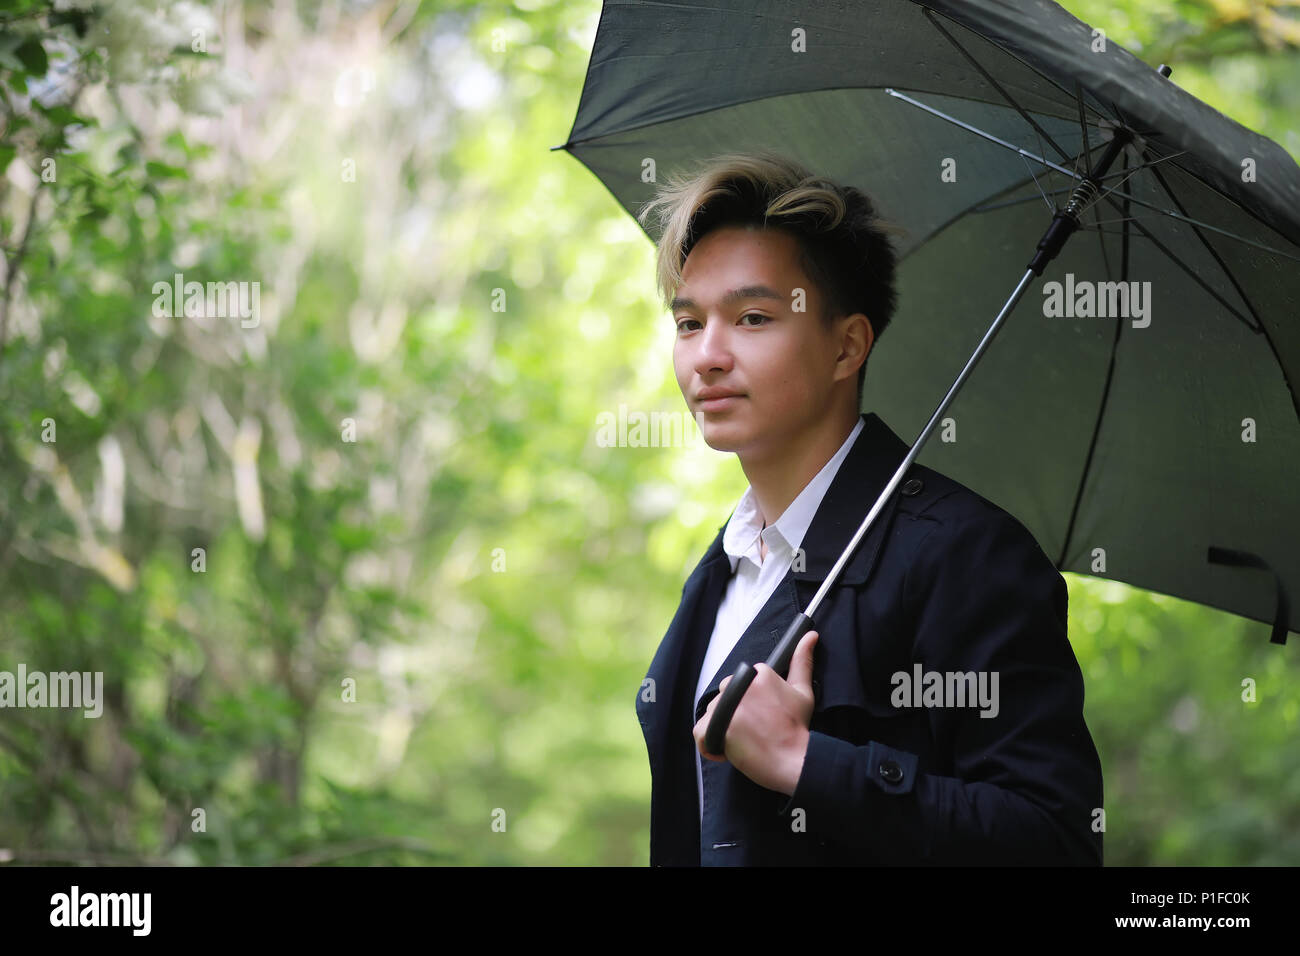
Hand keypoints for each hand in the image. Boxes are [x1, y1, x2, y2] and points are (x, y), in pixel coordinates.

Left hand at [693, 630, 818, 795]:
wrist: (793, 760)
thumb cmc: (797, 728)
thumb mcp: (803, 691)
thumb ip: (802, 661)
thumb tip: (810, 636)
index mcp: (758, 673)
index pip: (742, 683)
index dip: (752, 703)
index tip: (765, 715)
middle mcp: (739, 684)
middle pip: (727, 696)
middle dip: (737, 712)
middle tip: (758, 729)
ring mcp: (725, 705)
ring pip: (714, 713)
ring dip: (725, 728)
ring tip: (748, 740)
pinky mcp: (714, 726)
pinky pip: (701, 732)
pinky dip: (710, 743)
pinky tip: (728, 749)